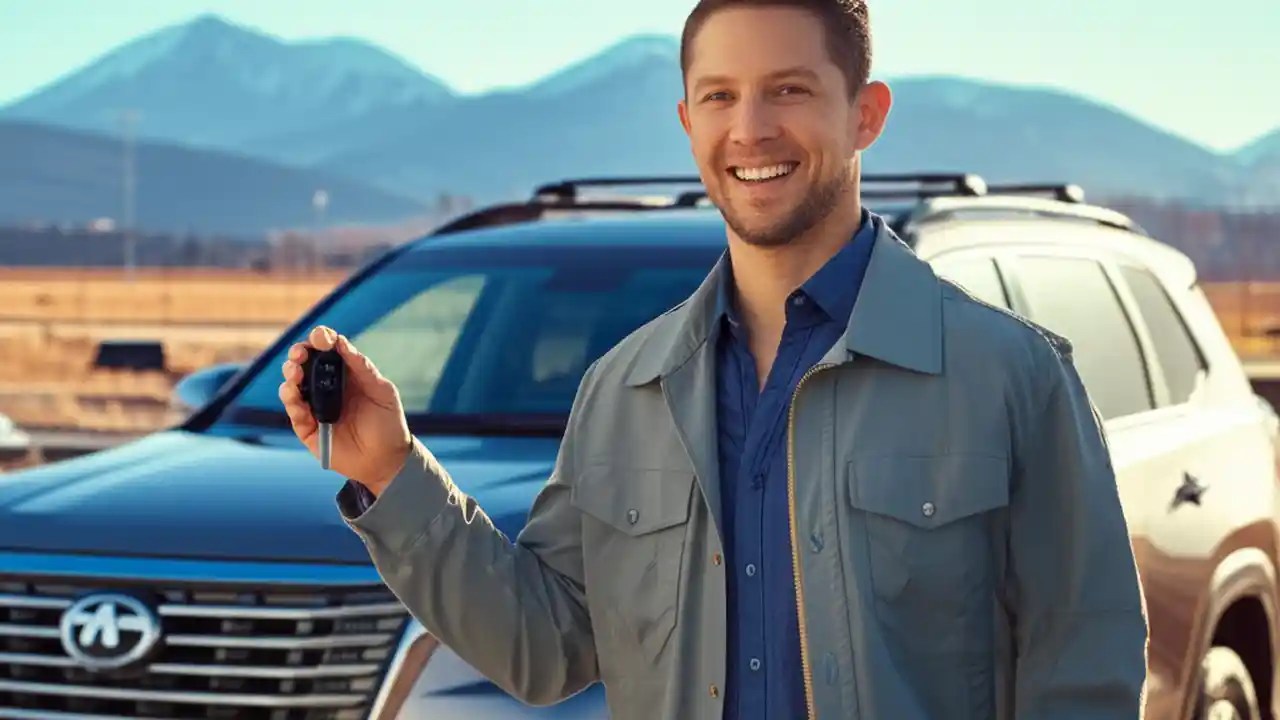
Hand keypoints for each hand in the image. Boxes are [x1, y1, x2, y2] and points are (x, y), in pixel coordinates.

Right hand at [278, 326, 411, 494]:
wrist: (386, 460)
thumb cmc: (388, 423)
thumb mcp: (382, 392)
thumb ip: (362, 368)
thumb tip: (341, 343)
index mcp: (345, 373)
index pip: (327, 350)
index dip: (320, 339)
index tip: (320, 337)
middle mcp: (327, 386)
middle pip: (304, 363)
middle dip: (298, 354)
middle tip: (300, 354)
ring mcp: (315, 406)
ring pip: (293, 385)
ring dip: (290, 375)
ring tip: (295, 374)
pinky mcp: (307, 428)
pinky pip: (294, 412)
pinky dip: (292, 402)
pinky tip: (295, 397)